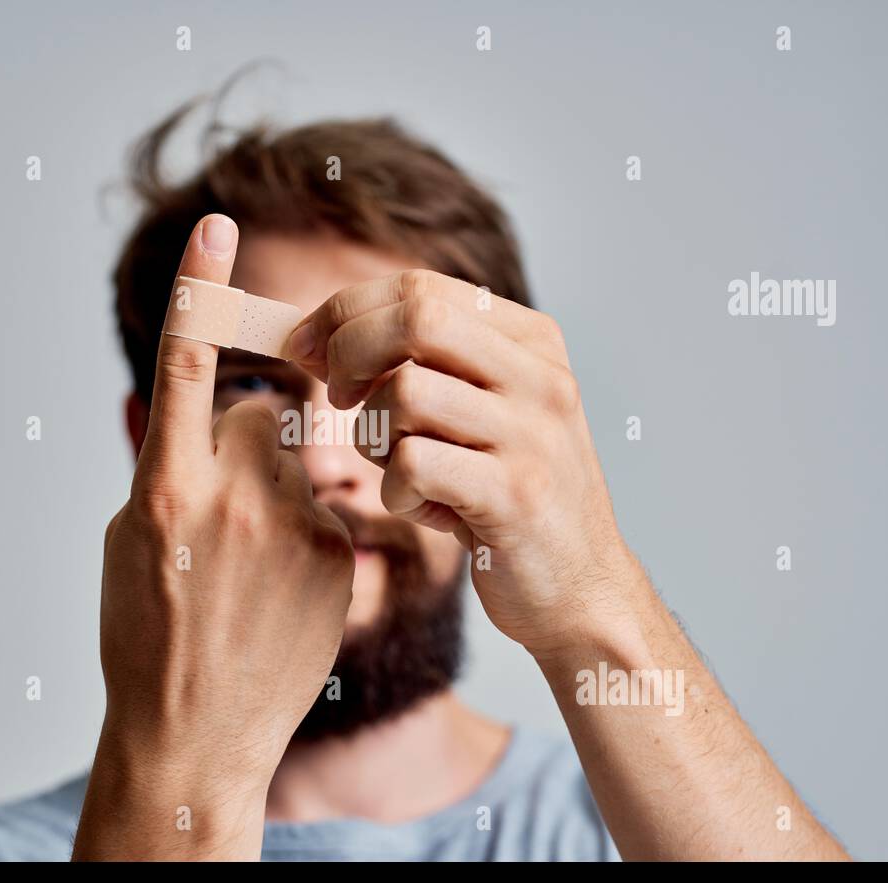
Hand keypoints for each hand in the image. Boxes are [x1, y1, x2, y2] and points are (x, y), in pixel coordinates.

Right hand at [74, 215, 354, 859]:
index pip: (184, 365)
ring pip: (299, 460)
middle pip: (262, 414)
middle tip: (228, 514)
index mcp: (165, 486)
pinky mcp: (337, 553)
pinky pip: (329, 506)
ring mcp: (292, 525)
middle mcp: (232, 496)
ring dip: (282, 490)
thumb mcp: (129, 542)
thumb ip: (165, 469)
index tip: (218, 226)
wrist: (196, 732)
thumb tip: (194, 423)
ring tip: (253, 566)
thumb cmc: (145, 636)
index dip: (198, 288)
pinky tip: (283, 588)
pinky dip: (308, 531)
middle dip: (251, 442)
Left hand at [287, 269, 640, 659]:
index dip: (345, 312)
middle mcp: (540, 377)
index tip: (304, 348)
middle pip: (415, 318)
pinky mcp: (515, 495)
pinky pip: (412, 465)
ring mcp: (532, 435)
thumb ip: (417, 368)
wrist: (583, 590)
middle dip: (349, 353)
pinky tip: (429, 510)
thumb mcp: (478, 414)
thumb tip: (317, 339)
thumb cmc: (508, 498)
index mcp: (533, 343)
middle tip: (338, 398)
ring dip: (375, 436)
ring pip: (406, 393)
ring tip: (403, 471)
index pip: (420, 288)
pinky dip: (396, 492)